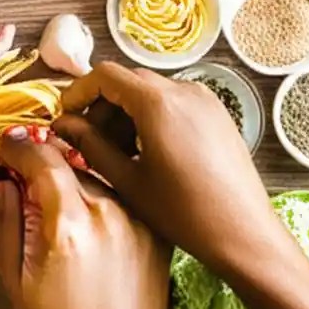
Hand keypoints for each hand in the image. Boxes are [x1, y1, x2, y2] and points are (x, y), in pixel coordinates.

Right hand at [0, 131, 168, 308]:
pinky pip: (122, 201)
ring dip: (74, 185)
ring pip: (96, 180)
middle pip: (70, 164)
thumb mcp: (16, 279)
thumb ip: (7, 222)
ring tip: (60, 217)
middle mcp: (109, 216)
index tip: (8, 146)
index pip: (42, 158)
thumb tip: (4, 181)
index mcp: (68, 226)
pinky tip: (90, 229)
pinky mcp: (156, 233)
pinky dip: (102, 204)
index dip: (19, 146)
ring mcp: (138, 222)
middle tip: (25, 183)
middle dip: (44, 168)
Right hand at [54, 63, 308, 308]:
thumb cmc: (184, 212)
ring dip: (126, 113)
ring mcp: (205, 100)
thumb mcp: (128, 181)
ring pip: (150, 92)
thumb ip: (91, 145)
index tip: (64, 117)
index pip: (105, 75)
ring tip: (118, 154)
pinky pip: (173, 103)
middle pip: (128, 81)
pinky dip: (151, 118)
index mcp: (158, 103)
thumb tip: (63, 125)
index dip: (78, 92)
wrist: (244, 233)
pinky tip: (147, 154)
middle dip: (102, 107)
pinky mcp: (217, 114)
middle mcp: (184, 90)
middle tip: (87, 141)